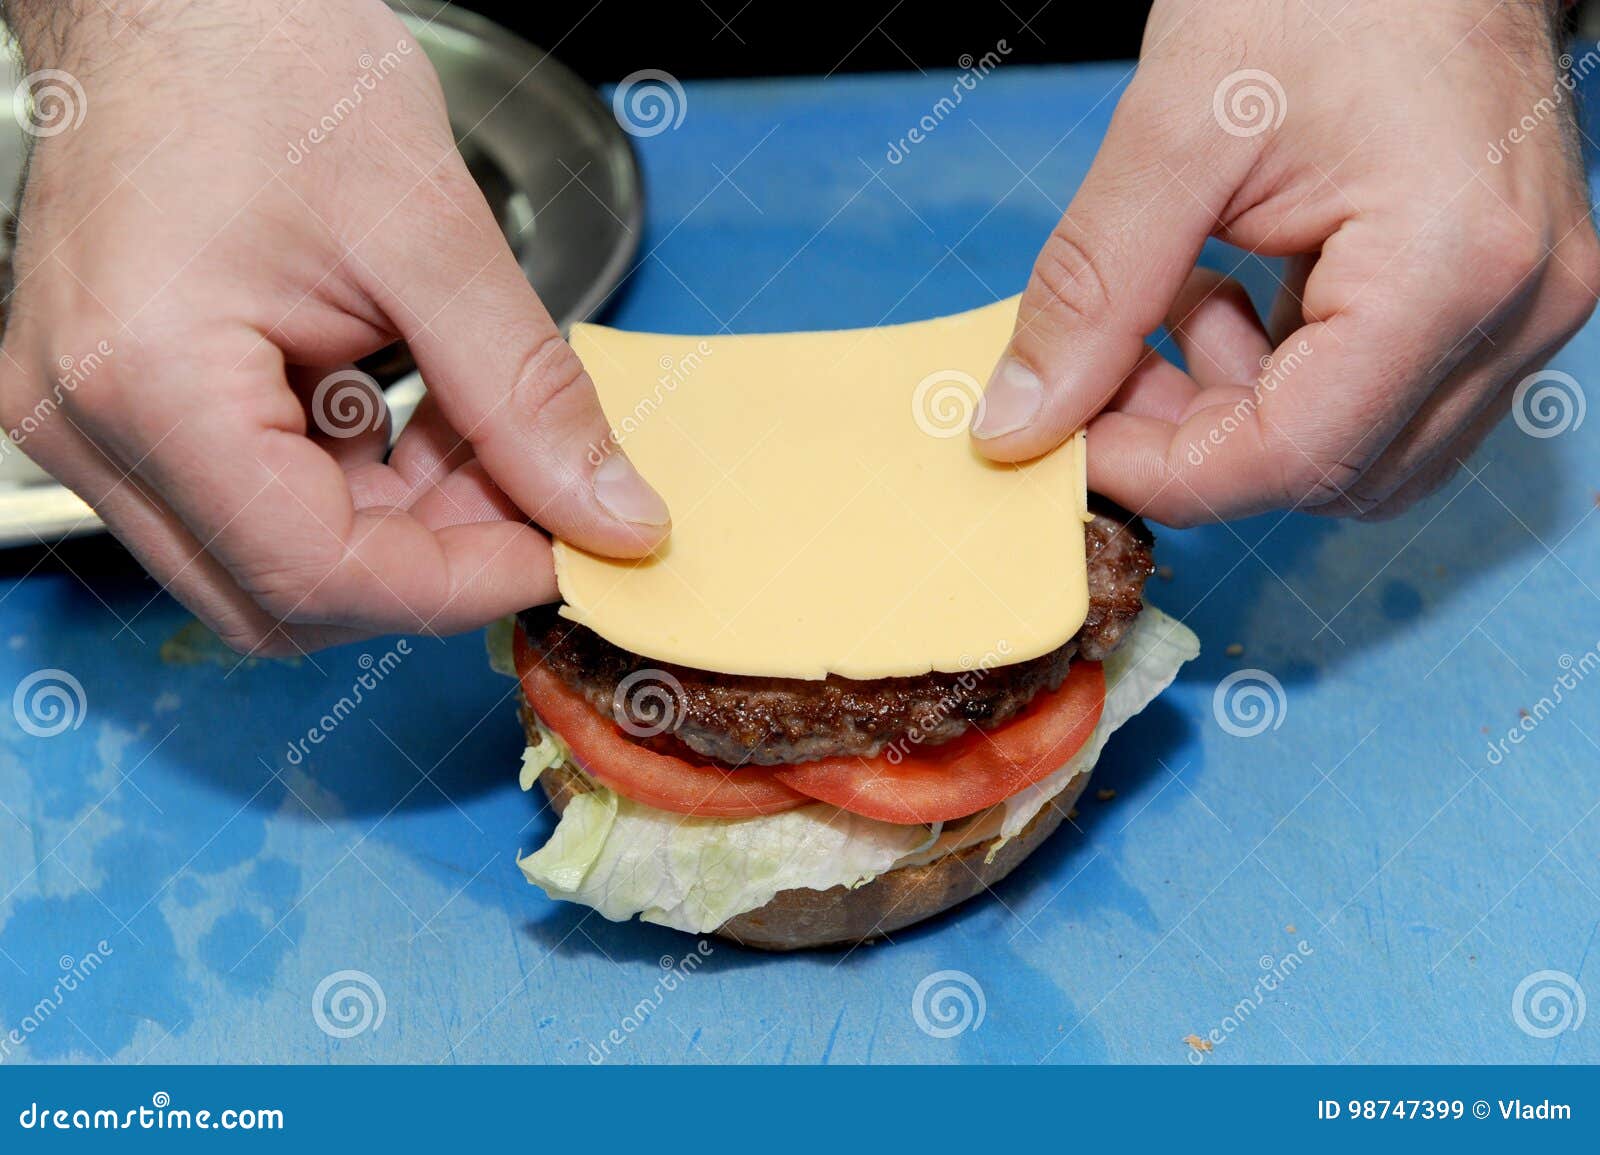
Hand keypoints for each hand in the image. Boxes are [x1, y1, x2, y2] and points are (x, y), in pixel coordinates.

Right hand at [0, 0, 668, 654]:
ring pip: (272, 566)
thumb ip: (527, 393)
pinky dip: (358, 487)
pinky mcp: (122, 410)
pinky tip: (416, 414)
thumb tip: (611, 516)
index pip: (312, 571)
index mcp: (148, 380)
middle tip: (532, 490)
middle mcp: (87, 426)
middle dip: (433, 561)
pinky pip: (253, 507)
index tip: (562, 552)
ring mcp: (90, 424)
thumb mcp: (431, 231)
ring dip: (401, 528)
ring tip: (476, 430)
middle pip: (285, 594)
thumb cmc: (268, 61)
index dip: (459, 585)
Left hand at [971, 0, 1599, 522]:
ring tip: (1168, 305)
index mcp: (1452, 270)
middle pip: (1326, 470)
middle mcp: (1516, 310)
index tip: (1061, 436)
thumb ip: (1092, 289)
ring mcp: (1519, 307)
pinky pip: (1374, 399)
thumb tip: (1018, 421)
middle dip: (1192, 441)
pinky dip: (1275, 379)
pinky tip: (1221, 294)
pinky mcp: (1494, 297)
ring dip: (1232, 413)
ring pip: (1351, 452)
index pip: (1294, 457)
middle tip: (1102, 363)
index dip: (1159, 472)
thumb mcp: (1175, 127)